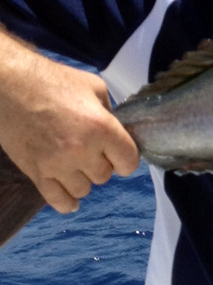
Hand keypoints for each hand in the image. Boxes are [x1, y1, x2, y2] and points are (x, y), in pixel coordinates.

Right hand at [0, 41, 139, 213]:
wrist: (11, 87)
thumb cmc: (53, 81)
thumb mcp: (95, 88)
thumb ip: (110, 113)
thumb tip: (117, 131)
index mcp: (102, 128)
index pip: (128, 162)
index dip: (126, 158)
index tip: (120, 153)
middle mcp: (82, 151)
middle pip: (105, 176)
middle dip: (102, 164)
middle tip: (91, 150)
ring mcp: (57, 165)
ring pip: (83, 189)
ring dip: (83, 179)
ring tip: (76, 164)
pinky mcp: (36, 173)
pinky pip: (57, 200)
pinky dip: (67, 203)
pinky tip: (71, 200)